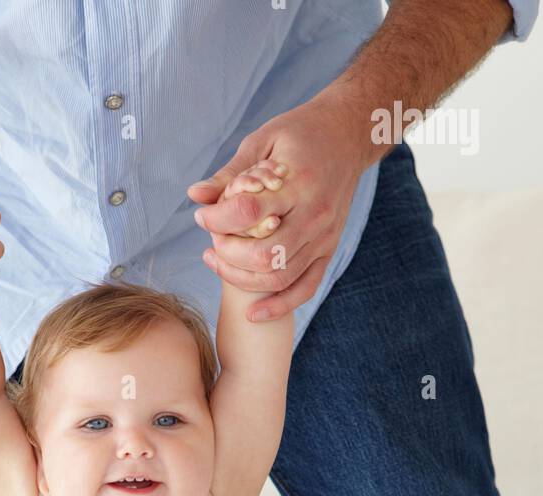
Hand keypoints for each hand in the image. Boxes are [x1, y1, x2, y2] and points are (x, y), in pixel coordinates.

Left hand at [187, 95, 367, 318]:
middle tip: (211, 245)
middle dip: (228, 256)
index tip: (203, 216)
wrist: (349, 135)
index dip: (218, 219)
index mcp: (297, 182)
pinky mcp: (328, 251)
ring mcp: (324, 237)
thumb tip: (194, 196)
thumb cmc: (300, 135)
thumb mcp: (262, 142)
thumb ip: (230, 173)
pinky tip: (253, 314)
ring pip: (280, 277)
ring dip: (242, 279)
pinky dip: (278, 306)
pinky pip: (305, 288)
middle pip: (264, 254)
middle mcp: (314, 214)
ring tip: (218, 263)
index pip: (249, 211)